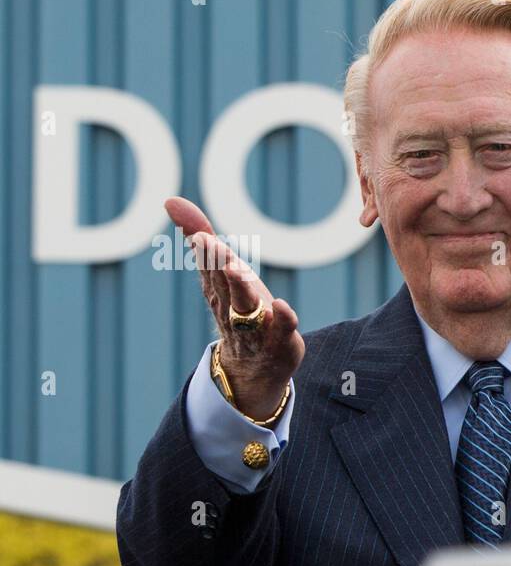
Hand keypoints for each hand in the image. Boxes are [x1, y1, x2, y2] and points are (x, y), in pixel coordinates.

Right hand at [166, 196, 304, 421]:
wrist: (254, 366)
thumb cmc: (238, 308)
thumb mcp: (219, 273)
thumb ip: (200, 235)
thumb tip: (171, 200)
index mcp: (219, 290)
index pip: (210, 270)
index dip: (207, 254)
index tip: (202, 238)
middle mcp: (234, 308)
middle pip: (226, 287)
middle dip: (220, 267)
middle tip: (215, 247)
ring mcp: (257, 326)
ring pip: (247, 307)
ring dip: (242, 289)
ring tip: (240, 270)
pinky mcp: (281, 339)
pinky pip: (282, 329)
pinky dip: (283, 318)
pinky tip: (283, 305)